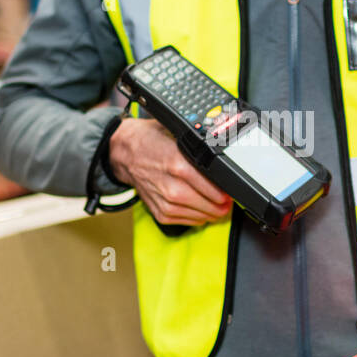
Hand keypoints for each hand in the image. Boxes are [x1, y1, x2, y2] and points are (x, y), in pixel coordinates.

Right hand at [110, 116, 232, 225]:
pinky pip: (188, 221)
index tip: (231, 189)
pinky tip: (201, 209)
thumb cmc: (151, 141)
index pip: (213, 186)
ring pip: (200, 215)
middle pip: (209, 204)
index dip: (226, 190)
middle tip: (228, 200)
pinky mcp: (160, 213)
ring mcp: (165, 202)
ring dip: (213, 212)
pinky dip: (198, 217)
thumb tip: (223, 151)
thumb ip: (199, 146)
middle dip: (223, 204)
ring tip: (218, 205)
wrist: (125, 153)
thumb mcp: (177, 135)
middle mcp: (171, 186)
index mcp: (178, 163)